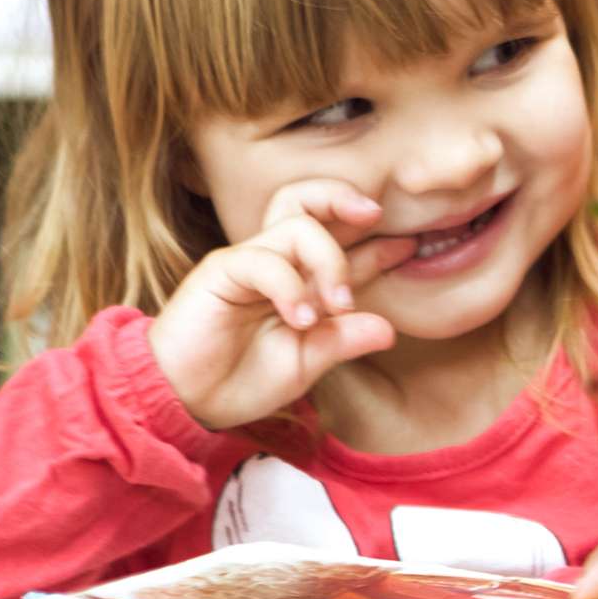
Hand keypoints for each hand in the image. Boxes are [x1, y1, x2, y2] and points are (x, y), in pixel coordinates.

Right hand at [147, 179, 417, 430]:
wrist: (186, 401)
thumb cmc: (241, 379)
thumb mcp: (307, 362)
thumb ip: (344, 340)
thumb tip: (391, 329)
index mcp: (299, 280)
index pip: (344, 245)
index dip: (379, 242)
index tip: (411, 245)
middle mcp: (276, 262)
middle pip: (307, 201)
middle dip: (344, 197)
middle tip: (376, 216)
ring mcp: (249, 262)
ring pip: (298, 226)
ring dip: (329, 261)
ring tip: (336, 305)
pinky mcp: (221, 272)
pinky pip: (264, 260)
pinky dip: (291, 286)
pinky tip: (301, 319)